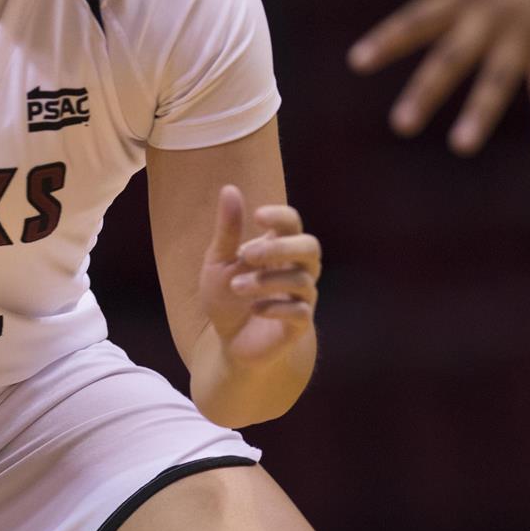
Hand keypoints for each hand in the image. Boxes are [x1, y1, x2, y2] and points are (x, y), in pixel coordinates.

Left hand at [198, 185, 319, 367]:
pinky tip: (255, 309)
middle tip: (247, 254)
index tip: (257, 216)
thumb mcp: (218, 262)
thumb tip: (230, 189)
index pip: (292, 222)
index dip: (280, 216)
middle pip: (310, 247)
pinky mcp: (299, 324)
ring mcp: (301, 296)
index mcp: (277, 248)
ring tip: (237, 287)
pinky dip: (277, 308)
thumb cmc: (226, 296)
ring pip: (302, 279)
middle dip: (281, 248)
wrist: (228, 341)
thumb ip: (227, 230)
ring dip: (267, 281)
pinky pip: (301, 312)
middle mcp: (296, 268)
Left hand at [347, 0, 529, 154]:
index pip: (417, 20)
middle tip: (401, 124)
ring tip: (460, 146)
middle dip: (426, 91)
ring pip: (497, 80)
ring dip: (479, 114)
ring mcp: (524, 34)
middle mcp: (489, 17)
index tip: (357, 62)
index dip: (388, 40)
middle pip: (451, 58)